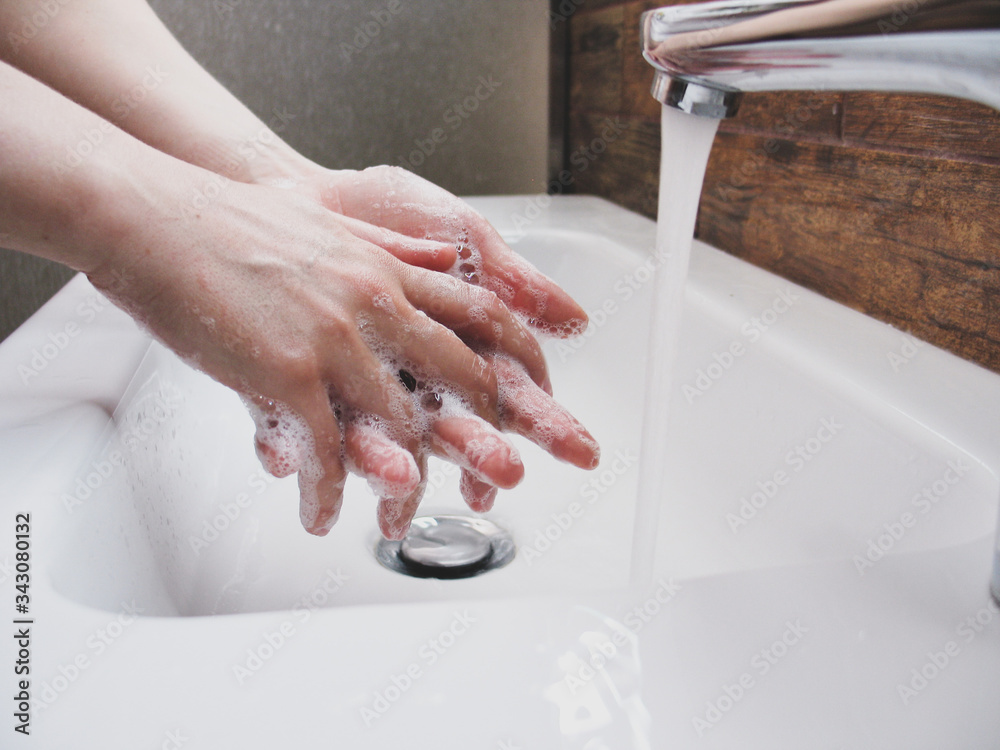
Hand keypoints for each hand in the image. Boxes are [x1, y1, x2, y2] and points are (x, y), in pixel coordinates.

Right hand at [88, 175, 553, 536]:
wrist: (156, 219)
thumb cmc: (233, 223)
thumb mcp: (333, 228)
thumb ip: (395, 250)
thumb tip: (442, 260)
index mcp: (388, 271)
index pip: (483, 314)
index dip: (520, 357)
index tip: (538, 392)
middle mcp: (375, 304)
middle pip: (461, 375)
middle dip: (490, 429)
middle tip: (501, 474)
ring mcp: (336, 341)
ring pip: (399, 427)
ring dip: (402, 484)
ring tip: (398, 517)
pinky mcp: (290, 374)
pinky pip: (328, 452)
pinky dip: (329, 495)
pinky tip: (321, 516)